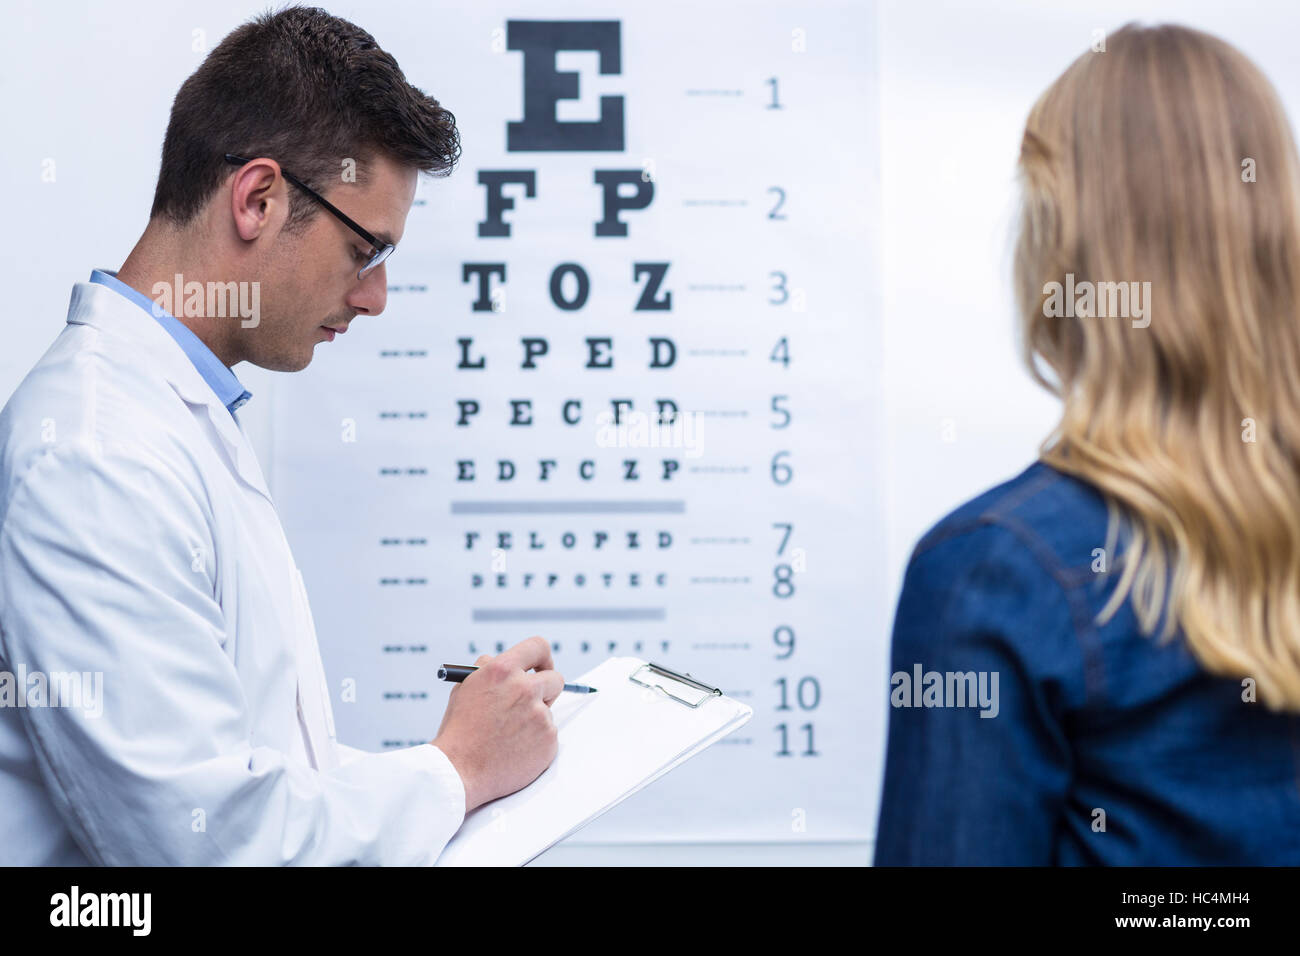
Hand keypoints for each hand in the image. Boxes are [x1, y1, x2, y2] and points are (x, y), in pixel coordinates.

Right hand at [431, 636, 563, 811]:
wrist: (457, 771)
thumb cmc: (459, 731)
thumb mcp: (466, 687)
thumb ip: (490, 669)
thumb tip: (509, 663)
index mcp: (502, 671)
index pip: (538, 647)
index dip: (542, 657)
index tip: (541, 667)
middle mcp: (525, 689)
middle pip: (555, 679)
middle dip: (545, 689)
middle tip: (532, 701)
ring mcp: (539, 715)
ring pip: (547, 711)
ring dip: (534, 719)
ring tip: (507, 735)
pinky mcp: (549, 739)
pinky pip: (548, 734)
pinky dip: (535, 742)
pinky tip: (514, 750)